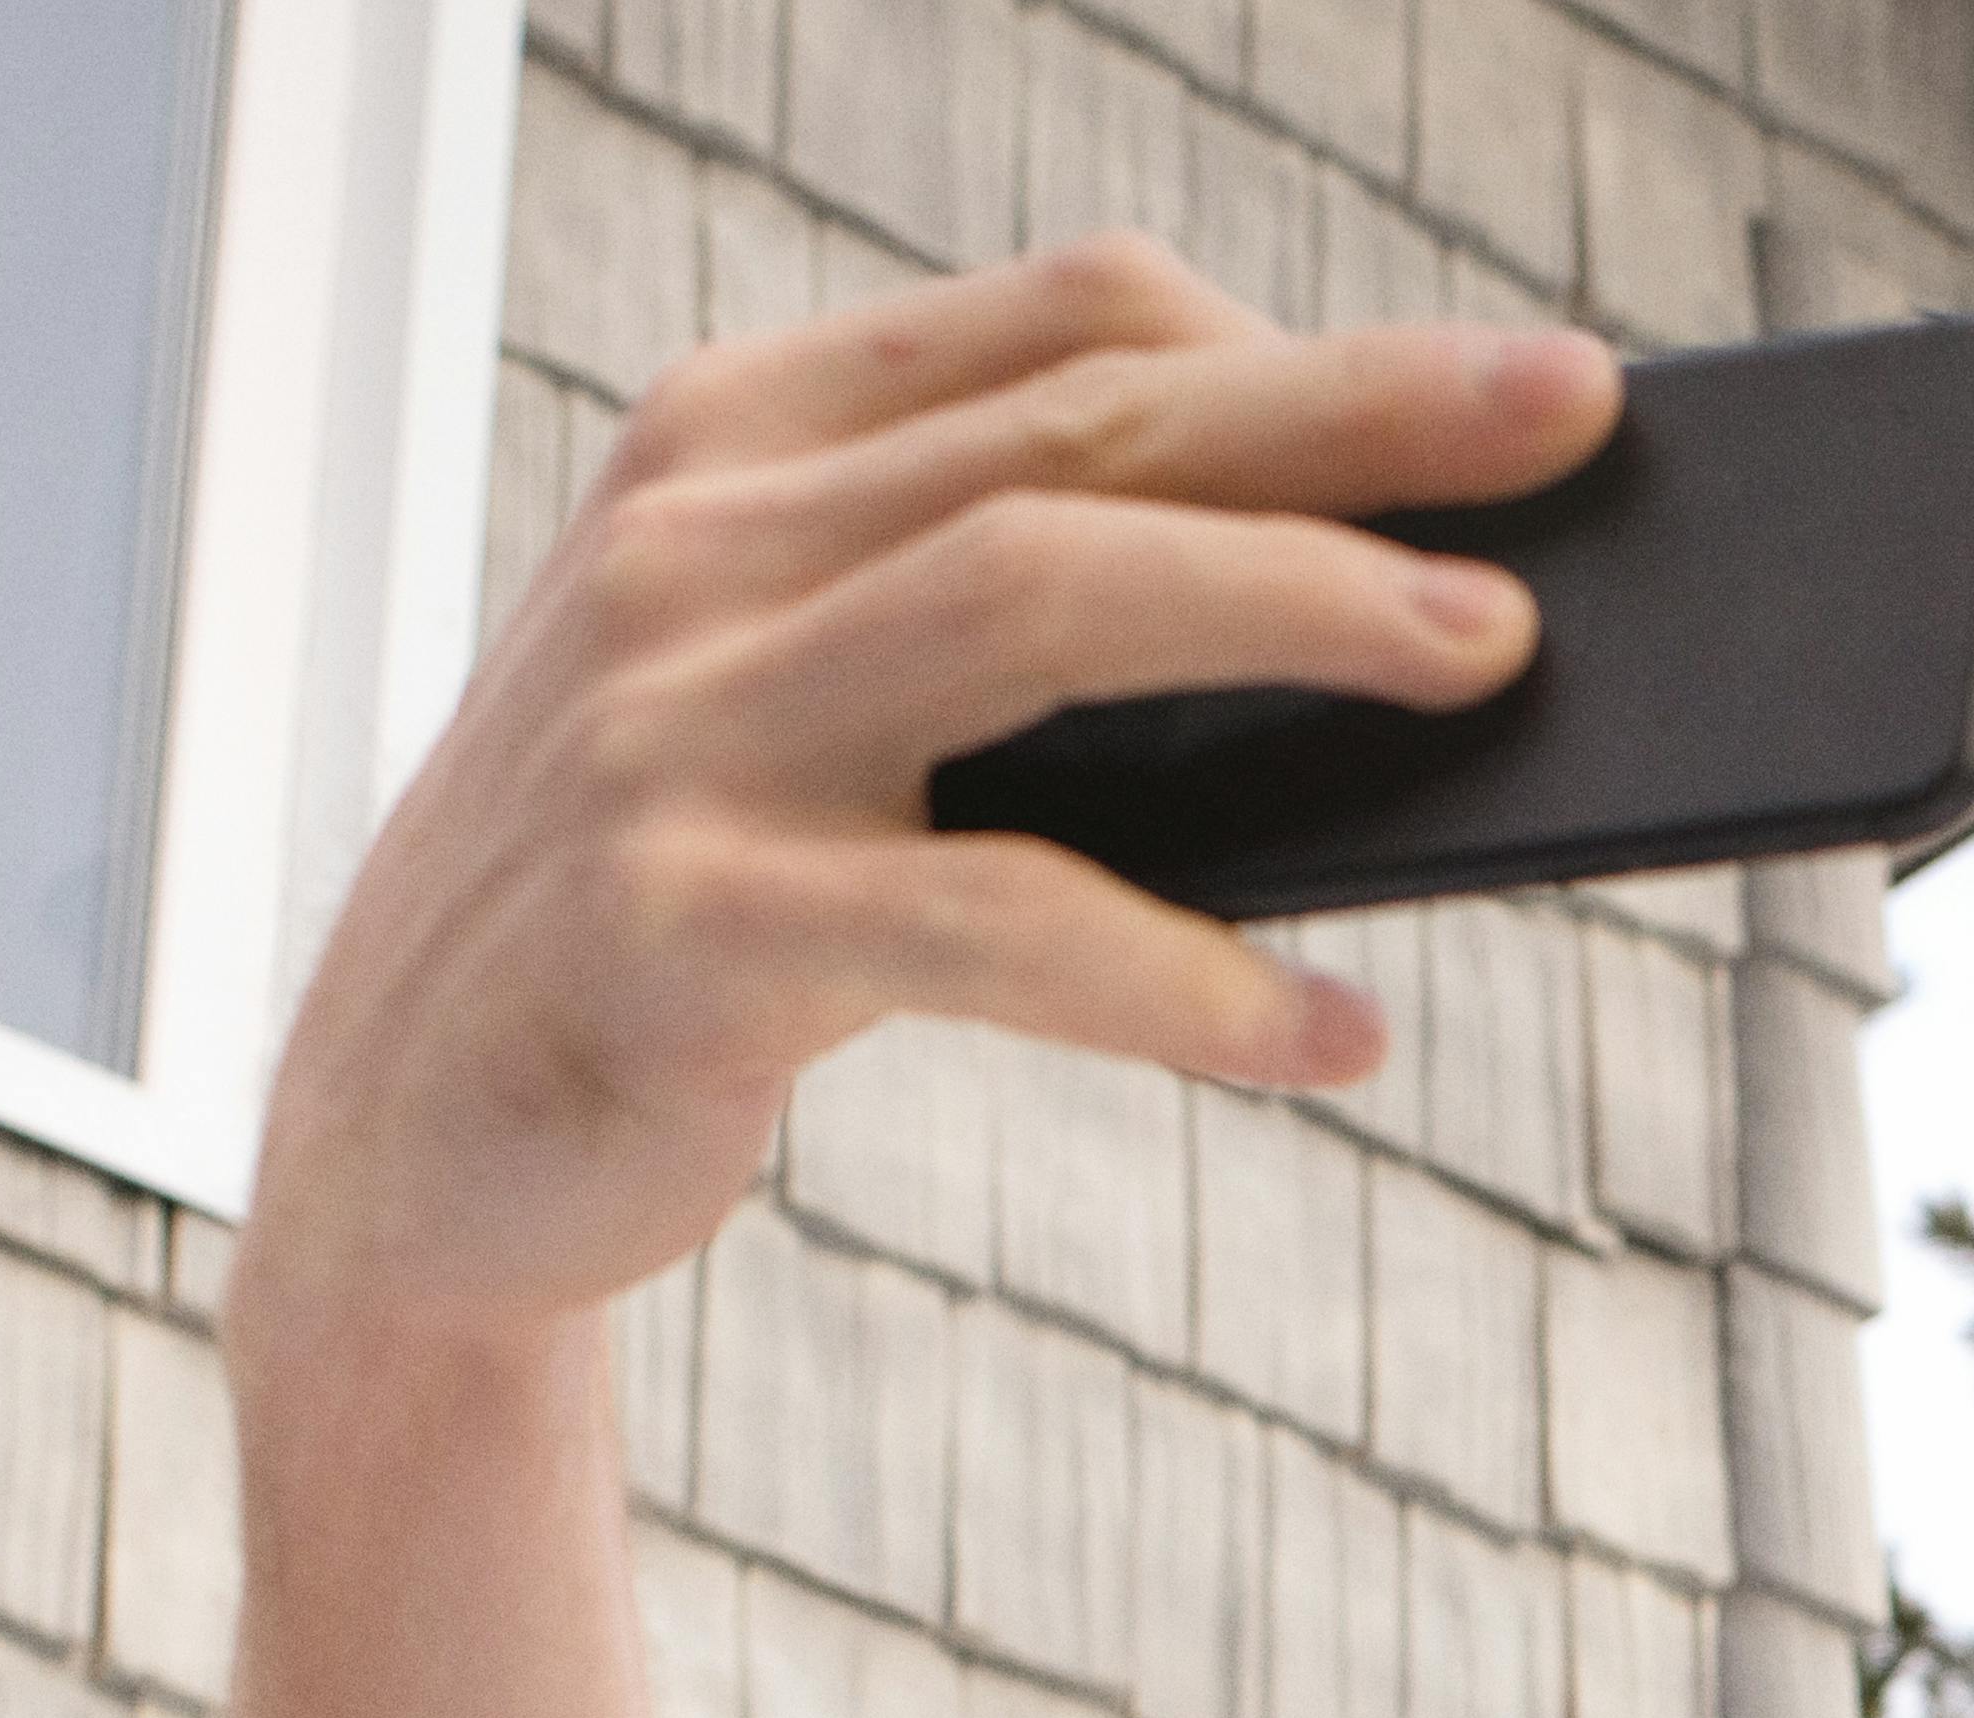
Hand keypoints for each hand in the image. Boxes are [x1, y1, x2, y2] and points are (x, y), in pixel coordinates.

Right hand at [241, 238, 1615, 1351]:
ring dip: (1295, 612)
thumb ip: (1011, 636)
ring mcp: (668, 726)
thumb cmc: (676, 914)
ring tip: (1492, 662)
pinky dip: (1183, 976)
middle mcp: (693, 546)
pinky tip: (1330, 1028)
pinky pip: (987, 924)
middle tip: (1569, 429)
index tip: (1502, 387)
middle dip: (1352, 416)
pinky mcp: (673, 928)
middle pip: (1087, 429)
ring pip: (1039, 596)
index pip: (1061, 324)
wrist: (404, 1138)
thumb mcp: (814, 715)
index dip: (1302, 339)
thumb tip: (1366, 636)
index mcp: (734, 444)